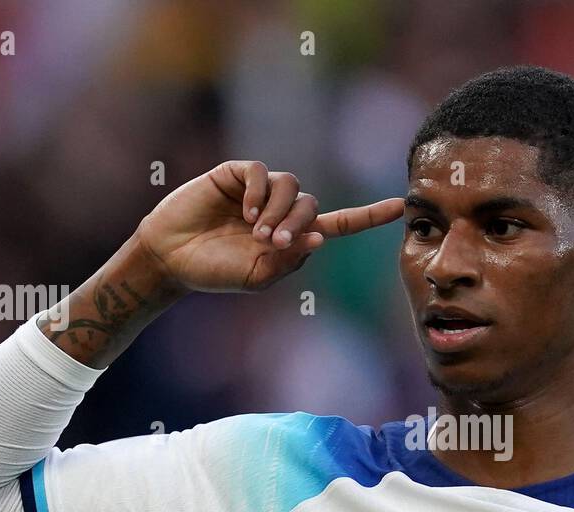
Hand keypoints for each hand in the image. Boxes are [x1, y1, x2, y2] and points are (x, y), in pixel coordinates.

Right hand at [134, 160, 403, 292]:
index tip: (401, 207)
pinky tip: (244, 211)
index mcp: (293, 237)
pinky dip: (257, 192)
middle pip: (312, 204)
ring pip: (290, 186)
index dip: (369, 216)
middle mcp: (282, 210)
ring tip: (256, 232)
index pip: (339, 223)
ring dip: (279, 210)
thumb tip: (318, 235)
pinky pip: (260, 171)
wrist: (172, 257)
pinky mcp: (236, 175)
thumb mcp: (258, 277)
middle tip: (272, 242)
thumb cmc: (215, 272)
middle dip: (297, 223)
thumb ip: (289, 259)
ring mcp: (259, 191)